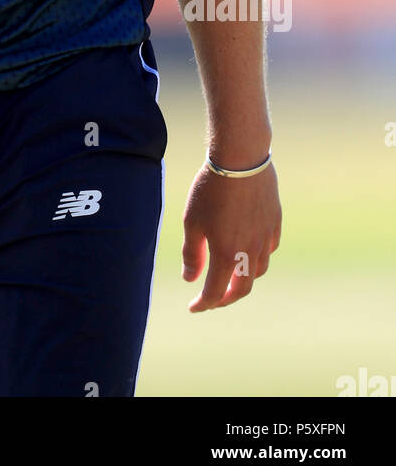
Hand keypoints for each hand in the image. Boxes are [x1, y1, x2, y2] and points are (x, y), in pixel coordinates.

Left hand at [181, 161, 280, 309]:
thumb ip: (192, 253)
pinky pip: (269, 249)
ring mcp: (266, 237)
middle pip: (243, 289)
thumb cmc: (211, 189)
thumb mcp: (192, 221)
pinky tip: (249, 249)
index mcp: (227, 254)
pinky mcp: (275, 221)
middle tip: (213, 299)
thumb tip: (190, 279)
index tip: (193, 307)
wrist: (241, 158)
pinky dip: (258, 257)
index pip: (215, 292)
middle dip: (227, 298)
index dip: (203, 304)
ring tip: (231, 274)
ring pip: (259, 270)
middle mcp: (251, 251)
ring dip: (244, 278)